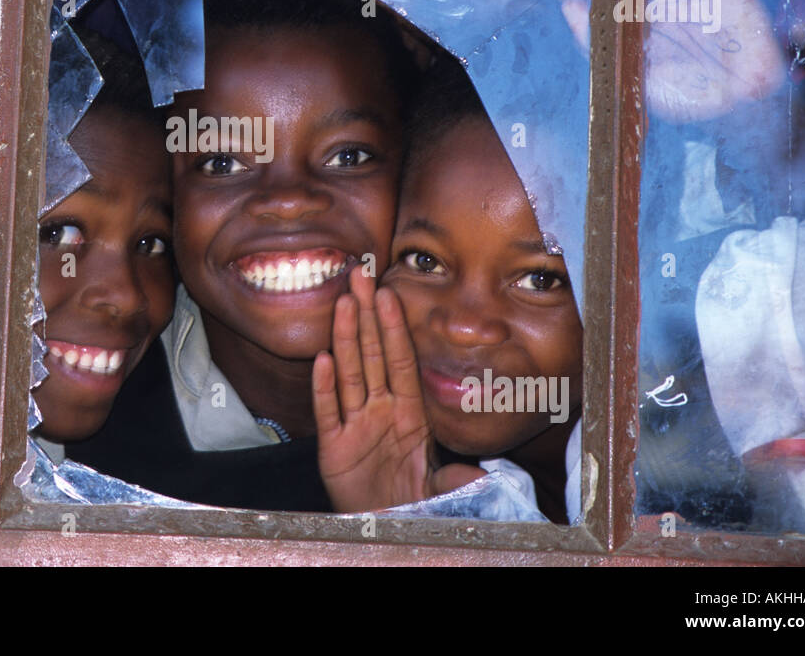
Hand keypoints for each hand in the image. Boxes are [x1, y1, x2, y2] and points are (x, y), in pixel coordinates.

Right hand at [313, 266, 435, 511]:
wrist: (385, 526)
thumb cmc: (412, 500)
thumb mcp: (444, 485)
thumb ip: (458, 475)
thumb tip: (481, 470)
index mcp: (408, 413)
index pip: (400, 361)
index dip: (394, 327)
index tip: (390, 294)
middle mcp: (379, 411)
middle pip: (371, 355)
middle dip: (365, 315)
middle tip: (360, 276)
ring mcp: (355, 426)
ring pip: (350, 373)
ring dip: (345, 337)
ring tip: (343, 302)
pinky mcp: (333, 448)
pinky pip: (328, 412)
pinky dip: (324, 386)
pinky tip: (323, 359)